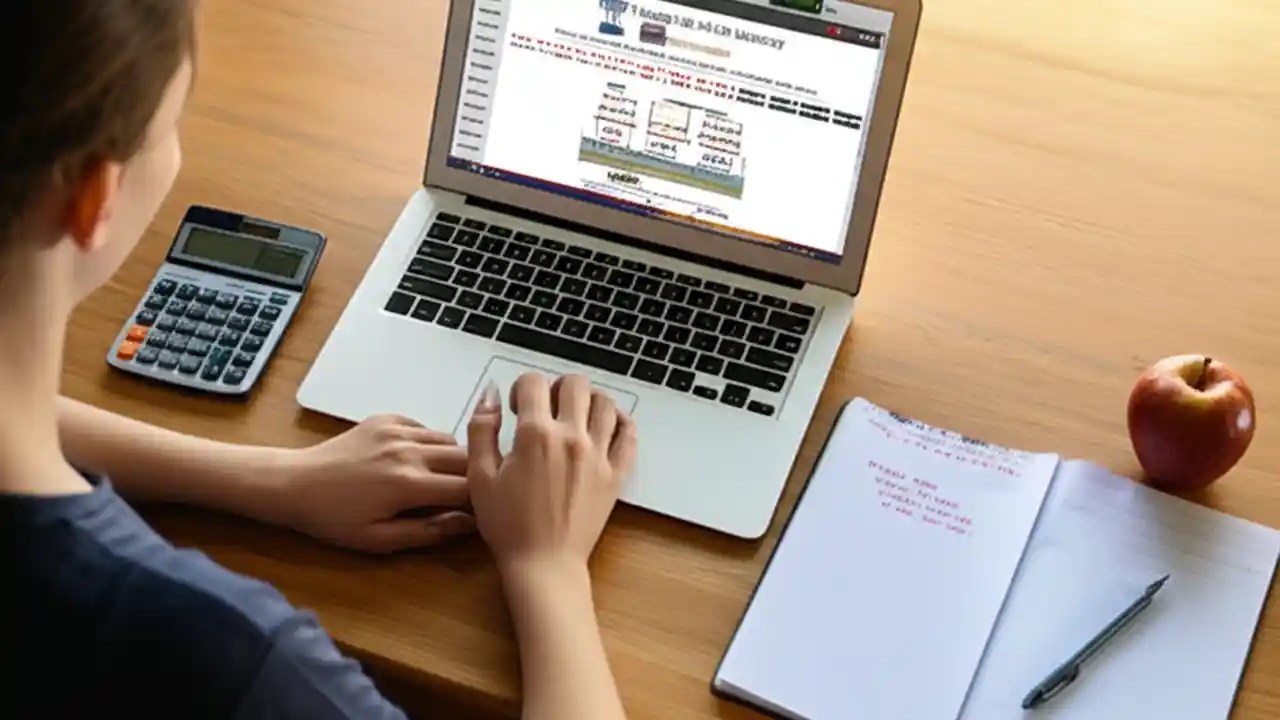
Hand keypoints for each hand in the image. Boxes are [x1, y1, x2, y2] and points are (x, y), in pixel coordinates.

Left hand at [271, 415, 475, 552]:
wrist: (294, 484)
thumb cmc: (333, 519)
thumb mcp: (378, 539)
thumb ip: (428, 531)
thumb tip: (468, 523)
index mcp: (409, 484)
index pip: (468, 489)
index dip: (481, 502)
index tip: (483, 512)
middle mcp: (409, 451)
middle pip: (466, 459)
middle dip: (474, 477)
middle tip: (468, 495)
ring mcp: (397, 431)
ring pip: (449, 439)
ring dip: (454, 459)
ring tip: (443, 478)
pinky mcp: (386, 419)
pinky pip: (424, 427)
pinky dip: (430, 443)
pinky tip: (417, 460)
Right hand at [467, 374, 636, 574]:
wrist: (543, 565)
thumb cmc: (509, 527)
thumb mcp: (480, 477)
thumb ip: (482, 430)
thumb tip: (491, 395)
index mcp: (535, 436)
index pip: (534, 382)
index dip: (521, 388)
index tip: (517, 407)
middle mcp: (571, 438)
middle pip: (575, 384)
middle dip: (557, 387)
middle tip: (547, 406)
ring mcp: (598, 455)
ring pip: (606, 403)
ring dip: (589, 400)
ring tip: (575, 414)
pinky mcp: (615, 474)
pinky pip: (629, 435)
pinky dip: (622, 422)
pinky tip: (608, 425)